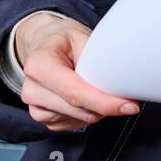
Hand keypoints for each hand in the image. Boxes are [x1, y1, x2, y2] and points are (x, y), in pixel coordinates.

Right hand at [15, 13, 140, 131]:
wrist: (44, 47)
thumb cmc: (63, 41)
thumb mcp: (82, 36)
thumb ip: (98, 58)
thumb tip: (122, 78)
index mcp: (39, 66)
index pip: (75, 93)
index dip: (104, 102)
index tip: (128, 106)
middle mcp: (33, 90)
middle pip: (80, 110)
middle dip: (107, 105)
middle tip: (125, 93)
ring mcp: (36, 108)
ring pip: (81, 119)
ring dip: (97, 108)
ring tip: (95, 85)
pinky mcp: (43, 119)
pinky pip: (75, 124)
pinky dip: (88, 112)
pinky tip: (85, 96)